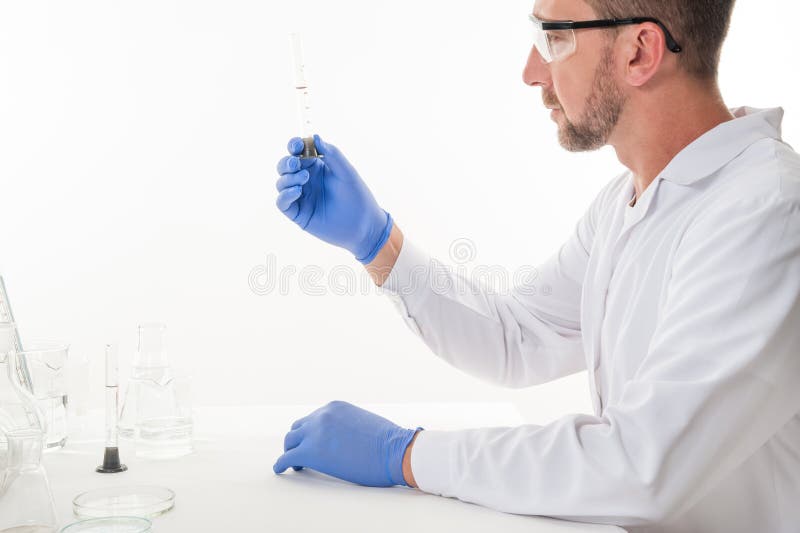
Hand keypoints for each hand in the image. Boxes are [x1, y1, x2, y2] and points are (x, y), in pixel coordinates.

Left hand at [273, 400, 421, 486]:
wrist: (394, 451)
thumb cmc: (387, 442)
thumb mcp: (364, 422)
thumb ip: (347, 425)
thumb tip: (343, 437)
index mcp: (335, 407)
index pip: (314, 418)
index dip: (311, 432)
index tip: (312, 442)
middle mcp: (322, 415)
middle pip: (298, 427)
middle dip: (298, 440)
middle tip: (299, 453)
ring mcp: (315, 432)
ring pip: (290, 441)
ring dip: (291, 451)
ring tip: (295, 463)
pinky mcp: (311, 452)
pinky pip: (287, 457)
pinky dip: (281, 464)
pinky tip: (280, 469)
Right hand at [275, 135, 393, 263]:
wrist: (363, 225)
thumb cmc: (358, 197)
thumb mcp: (347, 172)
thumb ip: (332, 154)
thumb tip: (315, 136)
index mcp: (317, 167)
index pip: (298, 152)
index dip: (294, 145)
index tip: (297, 144)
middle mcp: (306, 180)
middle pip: (285, 166)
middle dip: (287, 162)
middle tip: (296, 164)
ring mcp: (301, 197)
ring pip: (281, 182)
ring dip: (288, 178)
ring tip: (304, 179)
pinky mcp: (298, 214)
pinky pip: (282, 202)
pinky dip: (285, 195)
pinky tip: (297, 191)